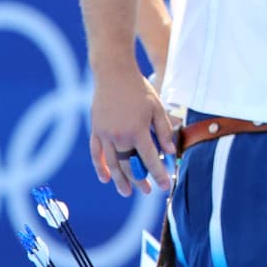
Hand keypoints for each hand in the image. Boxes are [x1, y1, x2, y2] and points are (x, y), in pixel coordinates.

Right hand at [87, 69, 175, 196]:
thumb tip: (171, 152)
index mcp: (138, 131)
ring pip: (113, 164)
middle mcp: (120, 136)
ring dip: (120, 180)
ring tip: (127, 192)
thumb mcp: (157, 108)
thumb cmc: (139, 89)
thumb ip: (164, 131)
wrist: (113, 74)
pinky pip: (97, 154)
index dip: (158, 174)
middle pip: (130, 165)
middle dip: (140, 181)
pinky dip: (100, 167)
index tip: (165, 187)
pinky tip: (105, 178)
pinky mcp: (95, 131)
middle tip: (148, 191)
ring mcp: (105, 134)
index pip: (150, 159)